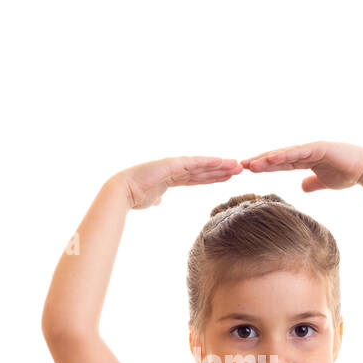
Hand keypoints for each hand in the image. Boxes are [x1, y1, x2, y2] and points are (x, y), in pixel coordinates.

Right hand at [118, 156, 243, 209]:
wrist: (123, 192)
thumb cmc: (134, 197)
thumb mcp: (151, 199)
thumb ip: (157, 198)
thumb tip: (158, 201)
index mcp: (171, 178)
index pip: (197, 178)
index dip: (212, 177)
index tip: (227, 178)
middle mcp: (175, 170)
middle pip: (203, 171)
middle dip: (221, 171)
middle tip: (239, 170)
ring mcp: (174, 166)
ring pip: (202, 166)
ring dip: (220, 166)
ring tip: (237, 165)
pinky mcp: (173, 165)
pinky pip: (195, 163)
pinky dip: (209, 162)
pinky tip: (222, 161)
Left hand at [240, 141, 362, 191]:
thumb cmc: (347, 174)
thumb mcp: (324, 182)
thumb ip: (312, 183)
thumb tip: (302, 187)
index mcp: (305, 160)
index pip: (280, 163)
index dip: (265, 166)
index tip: (248, 169)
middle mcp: (305, 152)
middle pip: (278, 157)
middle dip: (260, 161)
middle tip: (240, 165)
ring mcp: (311, 149)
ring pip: (285, 154)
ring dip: (267, 158)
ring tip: (251, 163)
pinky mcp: (318, 149)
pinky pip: (298, 153)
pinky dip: (284, 155)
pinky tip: (271, 158)